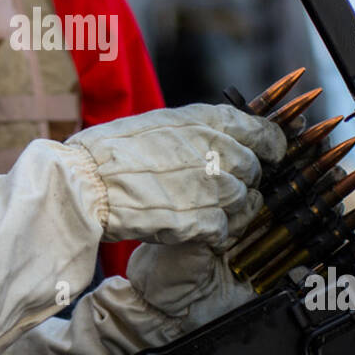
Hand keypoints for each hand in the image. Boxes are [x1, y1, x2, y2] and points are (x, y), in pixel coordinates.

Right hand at [66, 104, 285, 246]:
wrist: (84, 185)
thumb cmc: (108, 152)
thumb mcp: (156, 123)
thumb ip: (194, 130)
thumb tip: (215, 136)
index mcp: (205, 121)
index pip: (261, 131)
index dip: (270, 146)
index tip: (269, 155)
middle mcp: (216, 151)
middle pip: (254, 170)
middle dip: (243, 181)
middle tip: (219, 190)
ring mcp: (212, 188)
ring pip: (244, 203)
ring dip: (230, 210)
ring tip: (202, 212)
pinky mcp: (202, 221)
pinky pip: (226, 230)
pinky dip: (214, 233)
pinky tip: (193, 230)